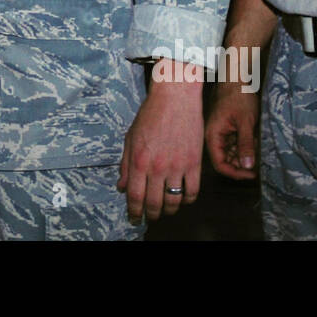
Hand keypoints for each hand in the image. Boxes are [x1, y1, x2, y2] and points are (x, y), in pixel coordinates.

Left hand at [118, 63, 202, 223]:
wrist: (176, 98)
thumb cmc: (151, 114)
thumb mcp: (130, 137)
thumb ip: (126, 164)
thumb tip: (122, 186)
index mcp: (139, 160)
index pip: (135, 196)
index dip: (134, 211)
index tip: (134, 218)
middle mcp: (158, 167)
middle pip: (154, 203)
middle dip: (151, 215)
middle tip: (149, 218)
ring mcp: (177, 166)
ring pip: (174, 201)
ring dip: (169, 211)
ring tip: (165, 212)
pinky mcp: (194, 163)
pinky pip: (193, 191)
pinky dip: (187, 200)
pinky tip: (183, 199)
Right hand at [205, 78, 259, 179]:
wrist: (237, 79)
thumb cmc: (238, 97)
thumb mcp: (245, 122)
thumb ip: (245, 144)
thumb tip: (248, 166)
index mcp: (213, 136)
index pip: (220, 164)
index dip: (235, 173)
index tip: (252, 174)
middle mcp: (214, 137)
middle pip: (226, 160)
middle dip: (242, 163)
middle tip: (259, 162)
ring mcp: (221, 134)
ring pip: (232, 153)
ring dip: (245, 154)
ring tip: (257, 147)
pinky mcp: (228, 130)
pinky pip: (235, 145)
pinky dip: (246, 146)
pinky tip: (255, 139)